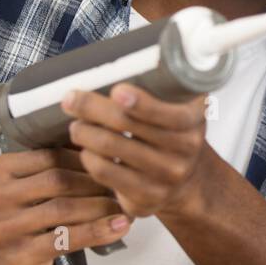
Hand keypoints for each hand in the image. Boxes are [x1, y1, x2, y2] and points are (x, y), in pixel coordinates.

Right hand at [0, 147, 129, 264]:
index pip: (51, 156)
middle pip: (59, 180)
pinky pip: (67, 238)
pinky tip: (119, 227)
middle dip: (97, 183)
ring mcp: (5, 229)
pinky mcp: (20, 257)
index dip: (87, 160)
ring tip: (126, 207)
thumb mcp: (22, 195)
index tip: (112, 166)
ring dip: (102, 206)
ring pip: (65, 208)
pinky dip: (98, 230)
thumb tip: (100, 150)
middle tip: (124, 188)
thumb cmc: (15, 231)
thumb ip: (50, 172)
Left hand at [62, 83, 208, 219]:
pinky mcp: (147, 197)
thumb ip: (157, 87)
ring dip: (84, 132)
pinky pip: (105, 172)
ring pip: (111, 147)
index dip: (142, 102)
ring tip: (77, 125)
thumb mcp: (176, 105)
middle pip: (129, 125)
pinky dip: (89, 157)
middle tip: (71, 99)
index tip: (117, 91)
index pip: (169, 113)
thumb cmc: (171, 132)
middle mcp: (186, 149)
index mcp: (195, 119)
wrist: (186, 179)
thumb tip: (111, 67)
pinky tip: (86, 150)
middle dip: (92, 108)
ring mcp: (168, 176)